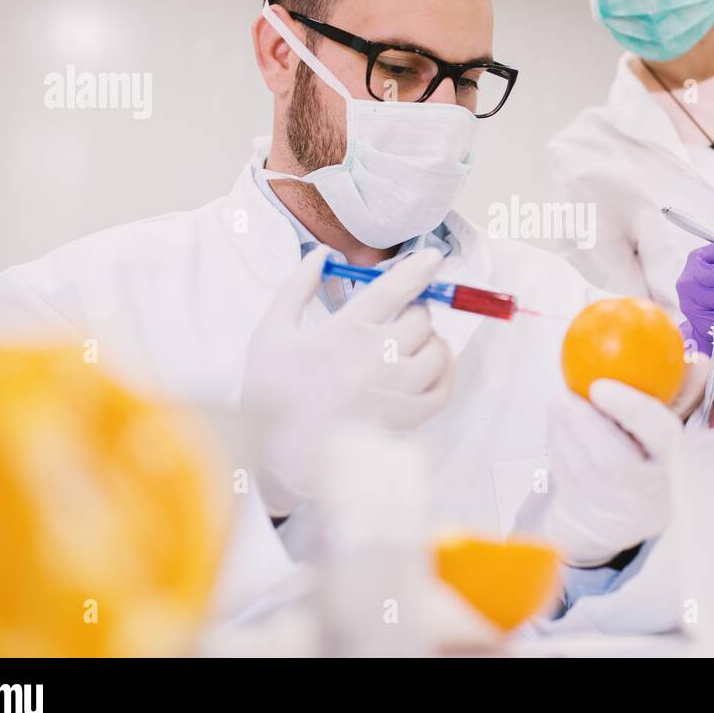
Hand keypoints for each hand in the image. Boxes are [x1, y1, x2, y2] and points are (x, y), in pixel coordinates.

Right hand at [242, 247, 454, 515]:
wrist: (281, 459)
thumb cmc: (273, 395)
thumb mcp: (271, 334)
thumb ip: (295, 289)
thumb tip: (321, 254)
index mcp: (343, 333)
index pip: (393, 290)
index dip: (418, 269)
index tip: (432, 257)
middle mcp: (376, 359)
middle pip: (420, 319)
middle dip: (415, 308)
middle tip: (402, 313)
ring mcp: (395, 391)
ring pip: (436, 351)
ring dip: (430, 339)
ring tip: (413, 341)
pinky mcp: (406, 420)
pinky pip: (442, 389)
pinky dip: (442, 373)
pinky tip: (428, 368)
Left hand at [544, 379, 681, 566]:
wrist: (623, 520)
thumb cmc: (650, 461)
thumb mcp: (668, 435)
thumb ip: (682, 396)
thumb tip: (699, 360)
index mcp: (677, 467)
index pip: (660, 437)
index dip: (630, 409)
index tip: (599, 385)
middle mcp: (650, 496)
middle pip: (613, 461)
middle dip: (583, 423)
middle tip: (565, 393)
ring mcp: (616, 511)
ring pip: (583, 470)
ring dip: (563, 431)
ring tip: (558, 401)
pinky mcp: (587, 515)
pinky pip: (566, 478)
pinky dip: (557, 447)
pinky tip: (556, 424)